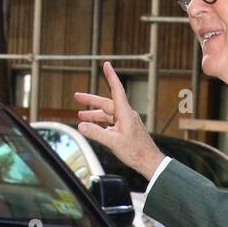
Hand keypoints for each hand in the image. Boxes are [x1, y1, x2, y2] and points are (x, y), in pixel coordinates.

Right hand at [73, 61, 163, 179]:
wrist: (150, 162)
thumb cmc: (136, 152)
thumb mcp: (113, 142)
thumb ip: (96, 133)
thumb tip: (81, 126)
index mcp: (125, 113)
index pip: (116, 90)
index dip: (111, 76)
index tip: (107, 64)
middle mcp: (126, 115)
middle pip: (106, 103)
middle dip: (91, 101)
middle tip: (77, 97)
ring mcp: (127, 122)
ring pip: (108, 114)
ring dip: (94, 115)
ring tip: (81, 116)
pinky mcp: (127, 130)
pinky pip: (112, 123)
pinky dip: (102, 123)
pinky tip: (95, 128)